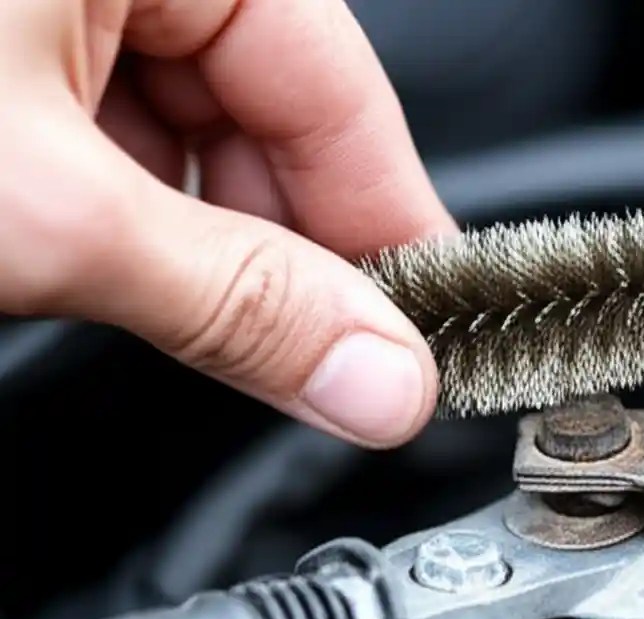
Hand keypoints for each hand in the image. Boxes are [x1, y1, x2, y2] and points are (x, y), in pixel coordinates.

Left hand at [0, 1, 453, 448]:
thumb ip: (234, 300)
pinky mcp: (10, 46)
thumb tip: (381, 377)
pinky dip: (121, 210)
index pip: (340, 89)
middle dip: (279, 248)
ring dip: (190, 239)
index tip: (422, 335)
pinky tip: (107, 265)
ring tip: (181, 316)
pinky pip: (107, 129)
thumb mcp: (52, 209)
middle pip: (264, 115)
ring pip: (184, 135)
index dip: (390, 227)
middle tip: (316, 365)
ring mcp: (60, 3)